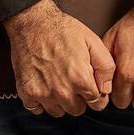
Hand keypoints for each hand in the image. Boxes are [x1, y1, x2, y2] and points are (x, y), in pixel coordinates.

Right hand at [3, 0, 114, 116]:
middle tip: (73, 80)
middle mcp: (62, 91)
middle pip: (77, 110)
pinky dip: (41, 101)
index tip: (90, 85)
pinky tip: (44, 85)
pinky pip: (37, 109)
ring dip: (60, 101)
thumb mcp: (92, 41)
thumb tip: (106, 88)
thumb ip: (106, 67)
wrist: (33, 22)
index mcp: (80, 79)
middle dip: (79, 98)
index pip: (97, 104)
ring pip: (58, 112)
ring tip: (58, 81)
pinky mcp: (26, 92)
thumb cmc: (62, 30)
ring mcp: (42, 93)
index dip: (96, 94)